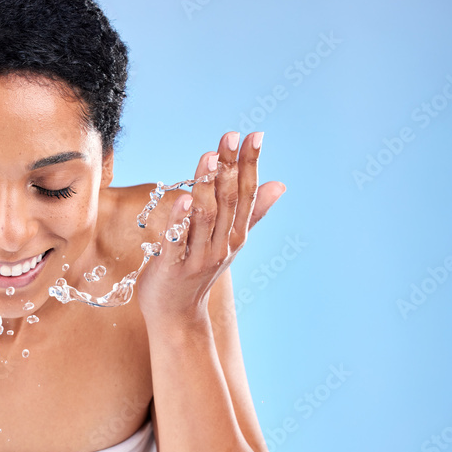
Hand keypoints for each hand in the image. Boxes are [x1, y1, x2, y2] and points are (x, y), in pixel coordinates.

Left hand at [136, 131, 284, 324]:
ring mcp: (198, 258)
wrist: (177, 316)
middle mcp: (222, 246)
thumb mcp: (230, 242)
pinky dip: (180, 220)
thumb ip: (253, 213)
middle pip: (229, 201)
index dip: (250, 164)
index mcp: (236, 235)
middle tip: (230, 135)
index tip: (254, 135)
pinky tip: (184, 198)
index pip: (248, 195)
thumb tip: (280, 183)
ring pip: (206, 218)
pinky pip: (176, 242)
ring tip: (209, 157)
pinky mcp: (172, 268)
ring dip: (207, 186)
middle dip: (230, 167)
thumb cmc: (198, 273)